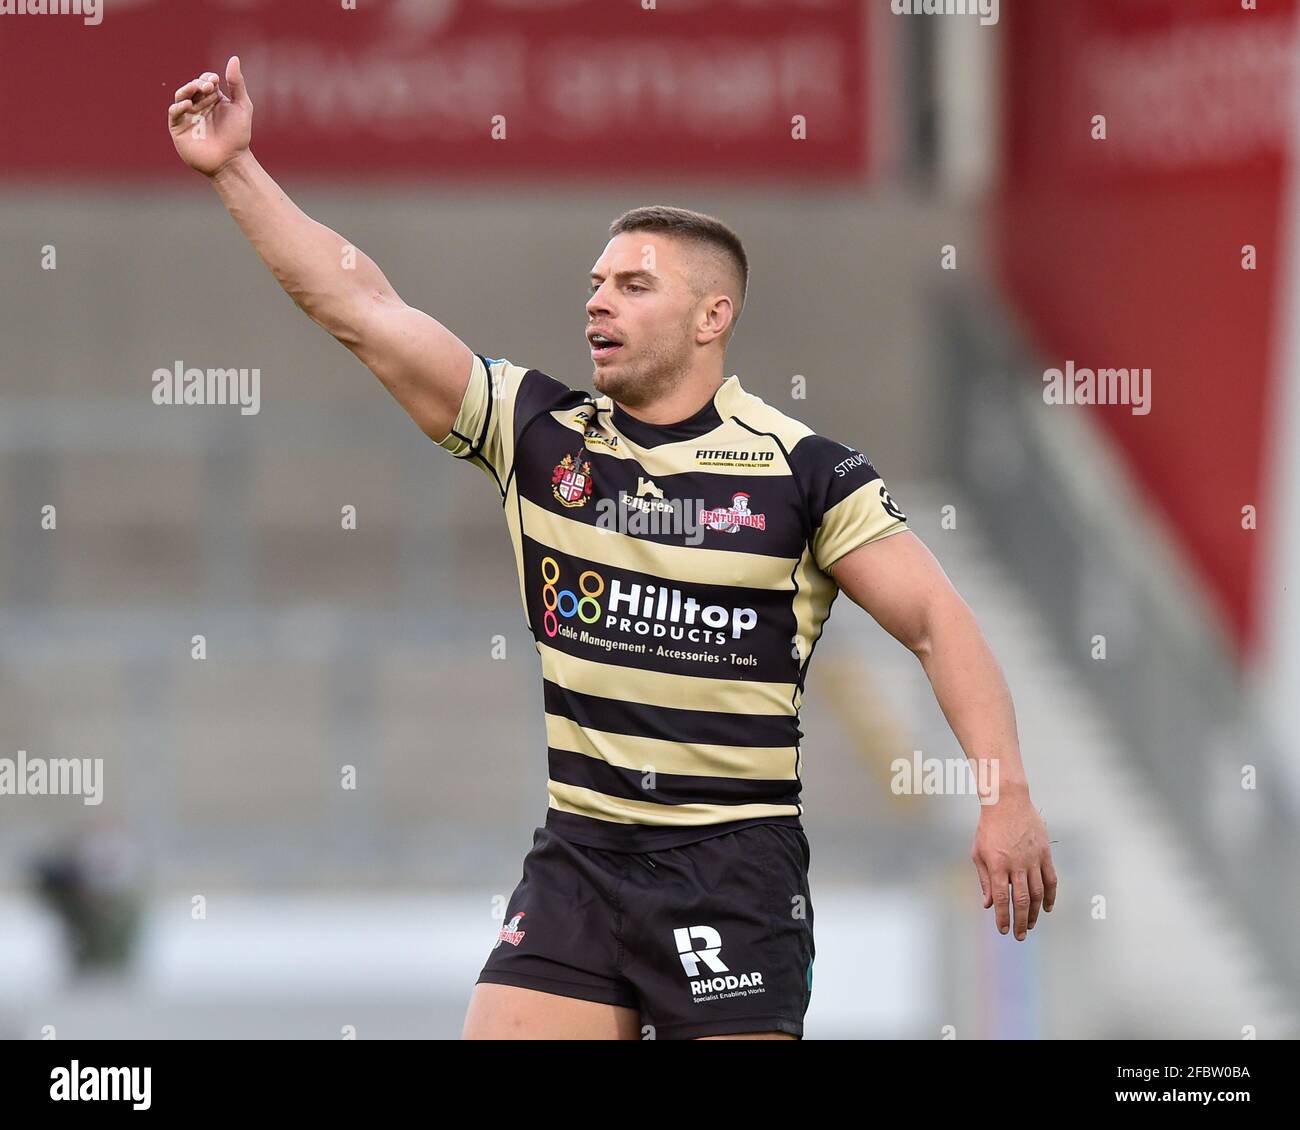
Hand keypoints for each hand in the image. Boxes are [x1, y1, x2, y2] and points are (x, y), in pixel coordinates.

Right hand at [167, 56, 252, 177]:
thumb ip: (237, 83)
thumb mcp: (242, 106)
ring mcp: (187, 116)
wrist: (232, 161)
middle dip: (199, 84)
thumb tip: (233, 57)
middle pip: (192, 87)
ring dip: (187, 90)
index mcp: (212, 99)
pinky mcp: (178, 128)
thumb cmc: (239, 136)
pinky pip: (174, 113)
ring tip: (196, 89)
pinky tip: (189, 104)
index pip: (204, 81)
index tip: (215, 80)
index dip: (208, 79)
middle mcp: (198, 105)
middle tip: (208, 86)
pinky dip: (179, 107)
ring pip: (181, 96)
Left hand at [972, 786, 1056, 939]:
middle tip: (1020, 935)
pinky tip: (1047, 908)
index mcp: (997, 865)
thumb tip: (987, 904)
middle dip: (1021, 921)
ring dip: (1035, 912)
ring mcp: (1033, 859)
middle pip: (1022, 900)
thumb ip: (984, 879)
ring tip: (1031, 925)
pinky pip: (1051, 879)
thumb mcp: (978, 852)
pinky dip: (1050, 896)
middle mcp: (1016, 864)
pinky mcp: (1045, 853)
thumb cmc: (989, 827)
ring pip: (1038, 893)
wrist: (1007, 802)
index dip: (1003, 916)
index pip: (1001, 898)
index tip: (1003, 930)